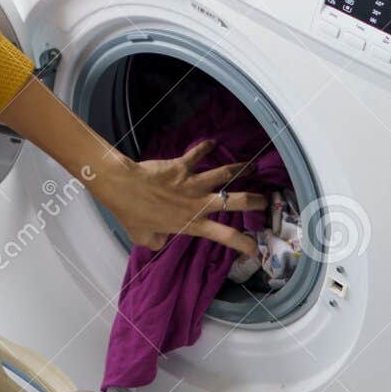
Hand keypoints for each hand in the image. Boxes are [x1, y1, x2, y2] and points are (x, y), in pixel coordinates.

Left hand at [96, 140, 266, 255]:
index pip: (225, 237)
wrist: (124, 188)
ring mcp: (193, 182)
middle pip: (237, 200)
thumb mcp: (144, 237)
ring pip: (225, 173)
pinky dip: (206, 147)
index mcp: (192, 224)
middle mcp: (199, 203)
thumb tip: (159, 241)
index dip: (244, 244)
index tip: (256, 249)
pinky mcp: (183, 165)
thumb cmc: (132, 214)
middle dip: (256, 200)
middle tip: (266, 200)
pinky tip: (212, 142)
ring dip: (240, 168)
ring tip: (251, 166)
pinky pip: (198, 153)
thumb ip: (157, 241)